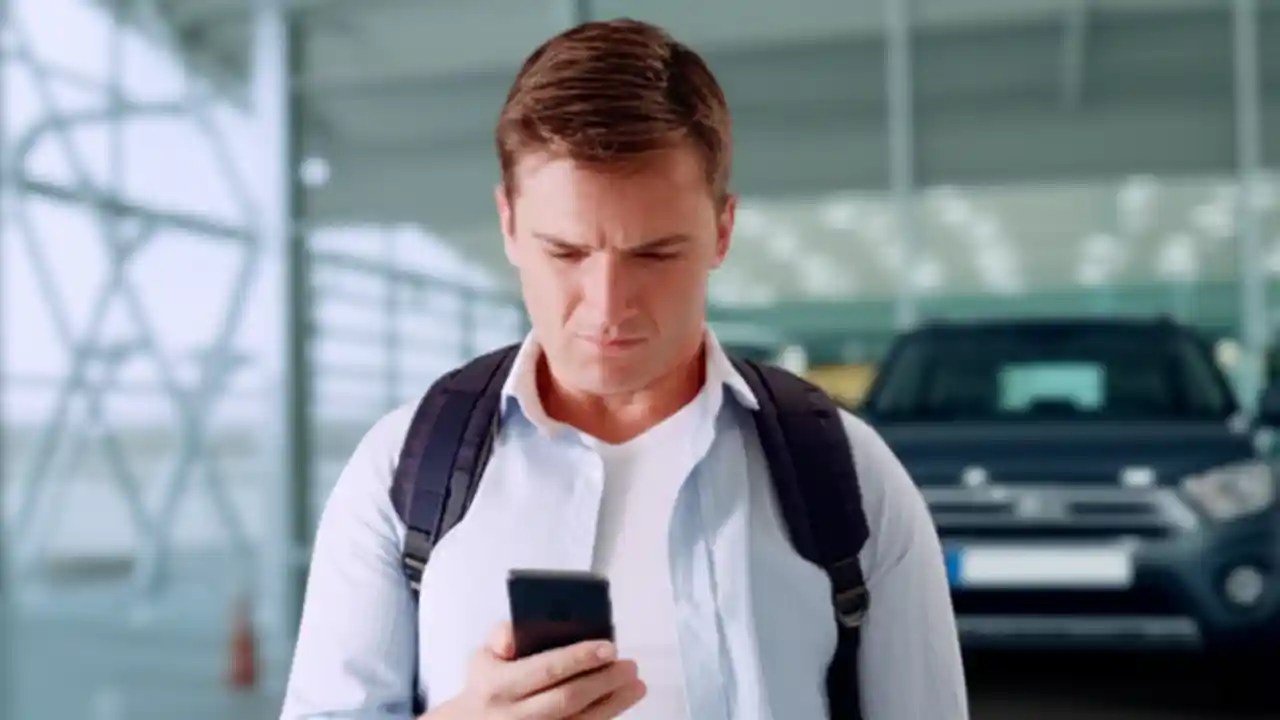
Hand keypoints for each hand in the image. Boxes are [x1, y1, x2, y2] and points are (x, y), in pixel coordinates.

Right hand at [424, 622, 646, 718]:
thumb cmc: (486, 685)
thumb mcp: (483, 656)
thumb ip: (501, 636)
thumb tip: (512, 638)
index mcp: (499, 686)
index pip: (546, 670)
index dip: (580, 658)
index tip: (609, 647)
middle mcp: (515, 716)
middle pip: (568, 699)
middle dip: (604, 682)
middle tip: (629, 666)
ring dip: (612, 704)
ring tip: (635, 686)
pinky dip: (601, 719)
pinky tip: (617, 705)